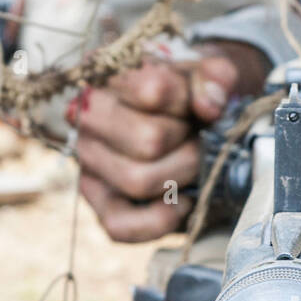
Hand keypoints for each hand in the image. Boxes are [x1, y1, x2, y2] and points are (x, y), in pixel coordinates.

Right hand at [71, 42, 265, 241]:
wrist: (184, 122)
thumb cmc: (189, 95)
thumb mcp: (207, 74)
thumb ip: (215, 76)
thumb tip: (208, 106)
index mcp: (110, 75)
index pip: (153, 91)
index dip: (188, 104)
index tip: (198, 107)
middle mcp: (86, 116)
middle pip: (149, 141)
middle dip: (188, 146)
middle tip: (197, 142)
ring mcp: (88, 160)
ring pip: (139, 181)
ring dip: (181, 178)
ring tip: (191, 167)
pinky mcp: (97, 201)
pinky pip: (121, 226)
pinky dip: (161, 220)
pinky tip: (181, 201)